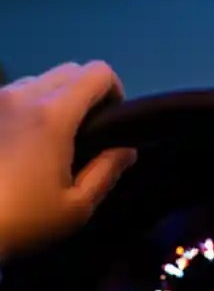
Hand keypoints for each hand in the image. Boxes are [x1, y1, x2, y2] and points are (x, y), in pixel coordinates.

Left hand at [0, 61, 135, 258]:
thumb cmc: (19, 220)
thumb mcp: (75, 207)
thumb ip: (107, 171)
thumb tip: (125, 149)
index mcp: (53, 114)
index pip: (98, 73)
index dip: (115, 91)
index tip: (111, 123)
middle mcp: (21, 97)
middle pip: (69, 70)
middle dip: (85, 93)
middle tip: (82, 133)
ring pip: (36, 81)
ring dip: (52, 99)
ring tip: (44, 140)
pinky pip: (9, 98)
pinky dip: (23, 111)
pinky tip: (14, 147)